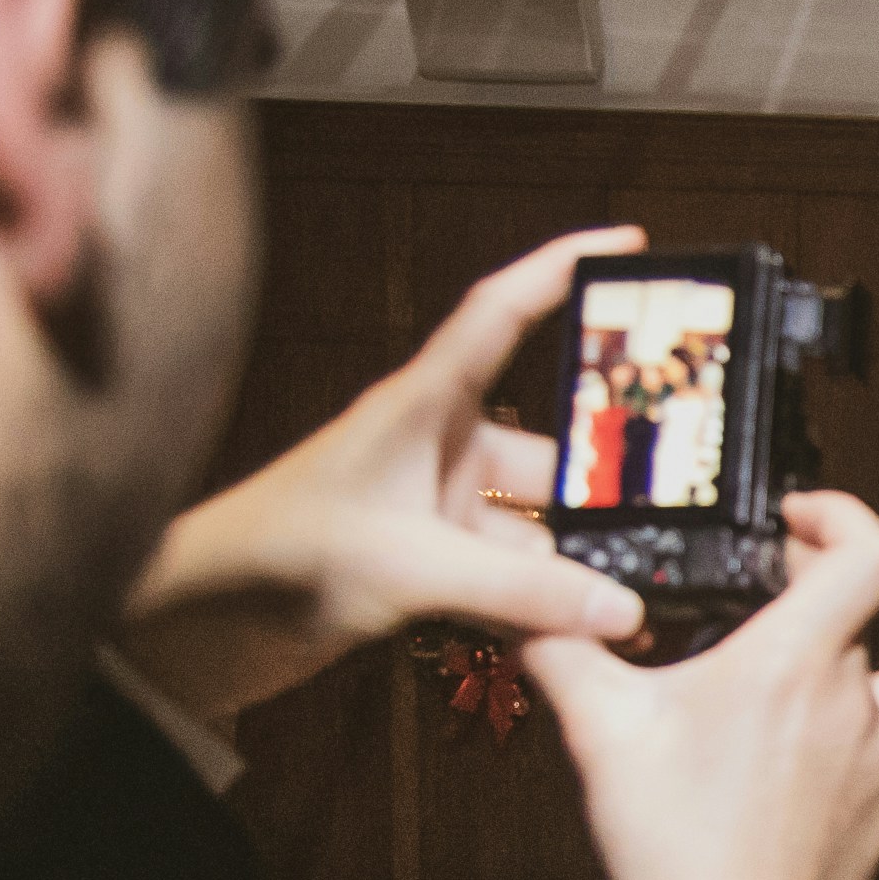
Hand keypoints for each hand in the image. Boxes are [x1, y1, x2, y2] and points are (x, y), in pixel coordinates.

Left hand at [116, 228, 650, 723]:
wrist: (193, 628)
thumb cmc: (272, 561)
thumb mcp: (410, 569)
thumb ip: (522, 591)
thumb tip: (621, 608)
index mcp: (421, 406)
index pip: (504, 315)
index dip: (562, 271)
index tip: (628, 248)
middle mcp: (436, 448)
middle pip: (551, 449)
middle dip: (610, 483)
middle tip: (685, 506)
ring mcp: (435, 510)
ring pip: (538, 526)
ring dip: (579, 563)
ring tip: (644, 594)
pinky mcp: (429, 568)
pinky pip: (514, 578)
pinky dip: (548, 604)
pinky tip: (592, 631)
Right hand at [525, 492, 878, 879]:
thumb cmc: (672, 847)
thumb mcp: (599, 730)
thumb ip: (559, 645)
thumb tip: (527, 598)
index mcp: (791, 662)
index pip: (868, 549)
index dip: (840, 514)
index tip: (795, 521)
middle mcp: (850, 696)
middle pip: (842, 611)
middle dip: (794, 601)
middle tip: (739, 615)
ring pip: (858, 671)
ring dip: (815, 667)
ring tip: (753, 697)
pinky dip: (846, 719)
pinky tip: (794, 746)